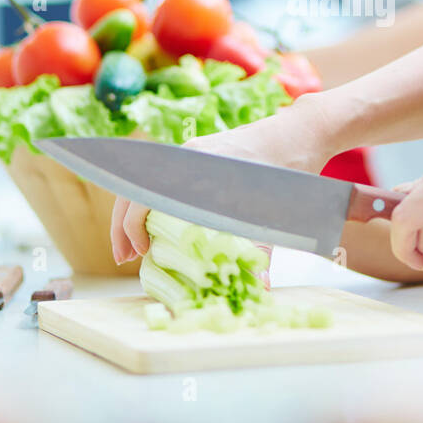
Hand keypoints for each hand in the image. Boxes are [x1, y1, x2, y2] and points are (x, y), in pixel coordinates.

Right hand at [110, 95, 338, 264]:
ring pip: (144, 182)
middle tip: (123, 258)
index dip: (134, 228)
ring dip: (134, 212)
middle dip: (123, 226)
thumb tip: (260, 289)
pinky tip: (156, 221)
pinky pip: (162, 176)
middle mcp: (186, 156)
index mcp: (196, 168)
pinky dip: (152, 198)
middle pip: (135, 189)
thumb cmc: (288, 170)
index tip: (140, 254)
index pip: (145, 196)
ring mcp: (189, 151)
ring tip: (134, 246)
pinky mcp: (196, 152)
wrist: (298, 132)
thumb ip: (261, 252)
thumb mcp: (273, 214)